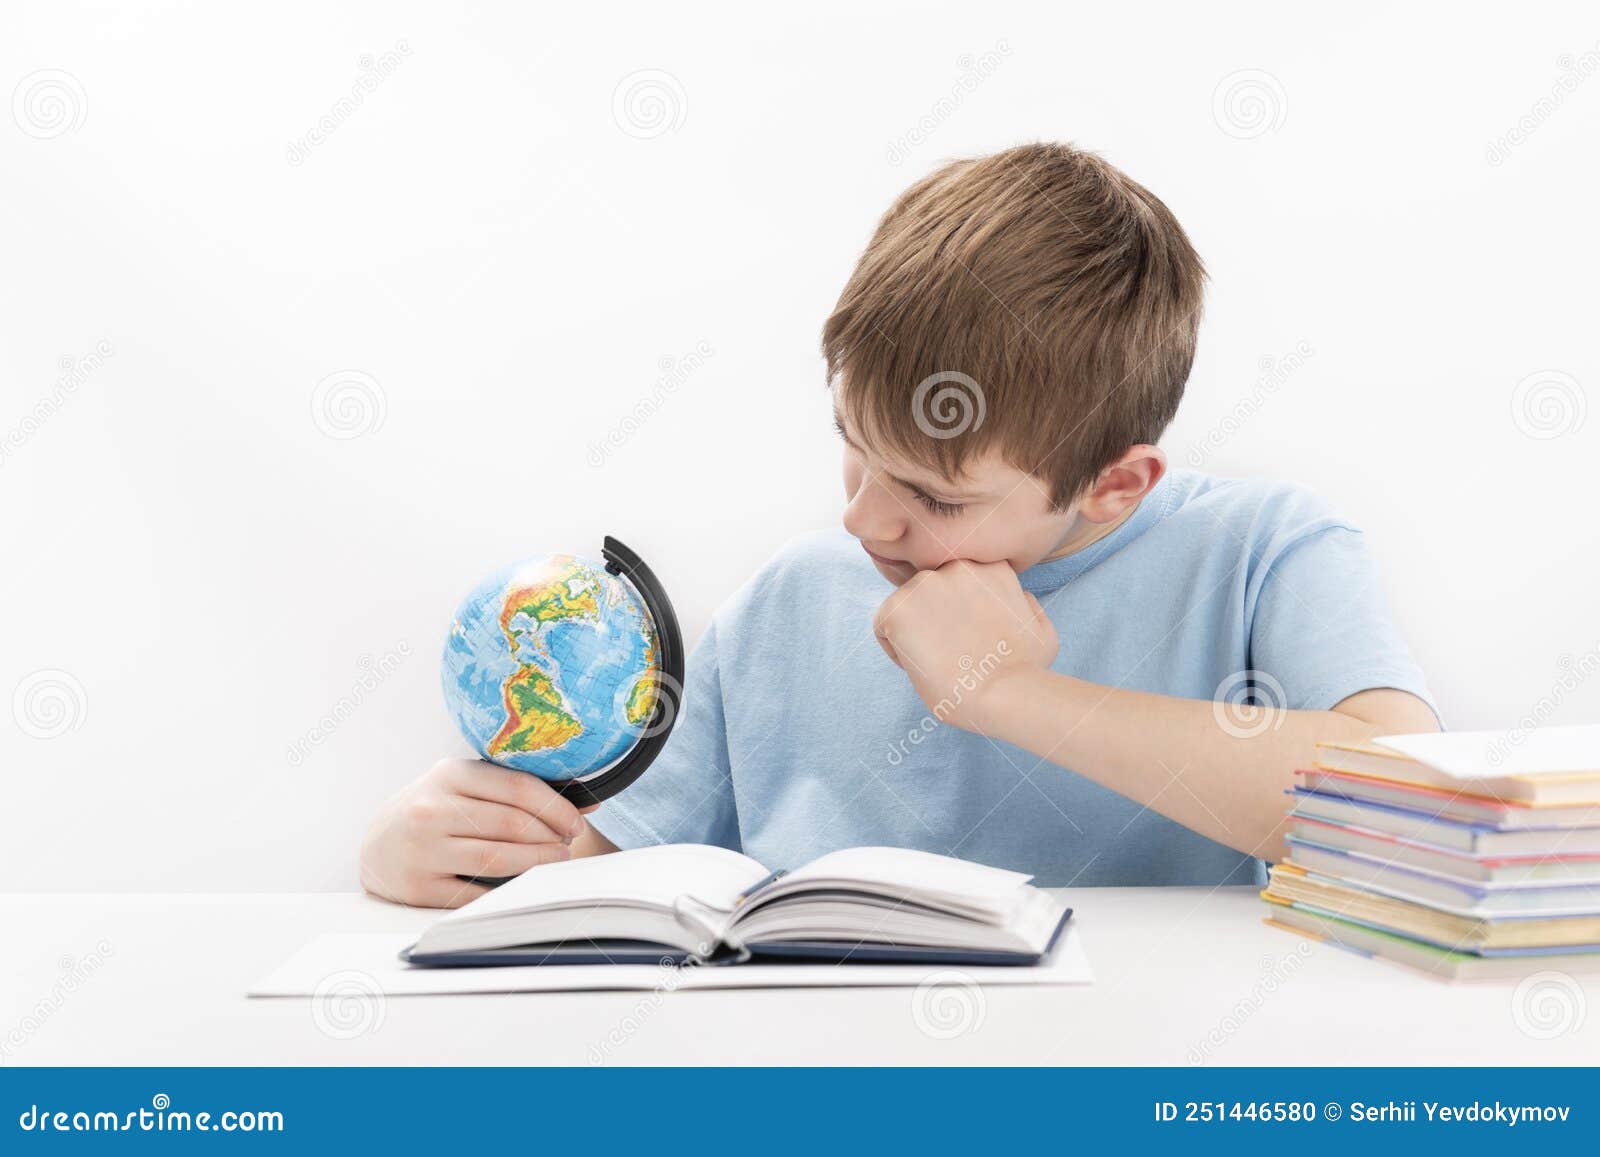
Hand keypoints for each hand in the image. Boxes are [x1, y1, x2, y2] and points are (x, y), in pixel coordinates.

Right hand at [359, 757, 594, 907]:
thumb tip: (588, 805)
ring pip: (498, 859)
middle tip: (568, 845)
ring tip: (555, 861)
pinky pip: (476, 893)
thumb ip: (518, 790)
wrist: (377, 844)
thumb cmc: (435, 809)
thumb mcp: (467, 786)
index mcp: (449, 774)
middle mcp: (432, 809)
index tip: (576, 823)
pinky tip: (525, 885)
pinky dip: (507, 892)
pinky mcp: (419, 887)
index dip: (556, 807)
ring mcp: (423, 849)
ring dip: (537, 863)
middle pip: (512, 825)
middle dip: (551, 837)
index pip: (518, 788)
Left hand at [872, 559, 1058, 732]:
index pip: (958, 581)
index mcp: (988, 565)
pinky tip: (920, 666)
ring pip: (905, 606)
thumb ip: (1021, 602)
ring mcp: (923, 584)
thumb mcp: (1038, 624)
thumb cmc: (1027, 667)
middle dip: (934, 619)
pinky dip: (895, 649)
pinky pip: (883, 626)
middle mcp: (953, 564)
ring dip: (914, 632)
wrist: (1006, 692)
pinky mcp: (897, 608)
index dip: (960, 612)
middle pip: (930, 590)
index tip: (969, 638)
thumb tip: (1015, 597)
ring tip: (938, 662)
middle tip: (951, 653)